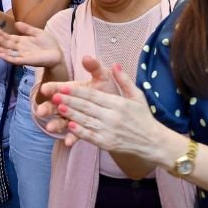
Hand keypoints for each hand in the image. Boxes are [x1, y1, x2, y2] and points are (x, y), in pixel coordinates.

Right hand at [0, 23, 62, 68]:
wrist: (57, 54)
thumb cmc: (49, 44)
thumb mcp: (37, 32)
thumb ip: (27, 29)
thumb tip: (16, 23)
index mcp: (22, 41)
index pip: (9, 38)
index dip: (1, 34)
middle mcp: (20, 48)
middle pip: (6, 44)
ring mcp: (22, 55)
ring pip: (7, 52)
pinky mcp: (25, 61)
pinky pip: (14, 60)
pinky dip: (7, 58)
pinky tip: (0, 54)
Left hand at [39, 57, 161, 153]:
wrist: (153, 142)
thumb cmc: (144, 117)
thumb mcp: (137, 96)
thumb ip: (124, 80)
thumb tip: (115, 64)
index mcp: (119, 104)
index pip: (94, 96)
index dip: (78, 91)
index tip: (64, 86)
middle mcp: (113, 117)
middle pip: (87, 107)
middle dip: (69, 100)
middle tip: (54, 95)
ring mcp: (109, 131)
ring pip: (86, 121)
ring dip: (71, 114)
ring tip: (57, 107)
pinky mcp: (107, 143)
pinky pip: (91, 136)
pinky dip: (79, 132)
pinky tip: (69, 126)